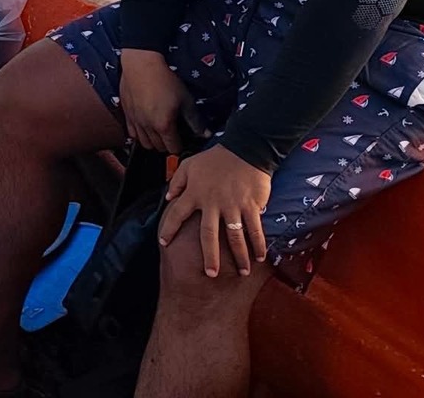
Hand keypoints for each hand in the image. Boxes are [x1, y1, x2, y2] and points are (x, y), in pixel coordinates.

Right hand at [118, 48, 204, 153]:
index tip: (183, 140)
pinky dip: (140, 135)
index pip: (173, 148)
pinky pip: (132, 133)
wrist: (141, 64)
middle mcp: (148, 128)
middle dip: (167, 145)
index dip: (180, 146)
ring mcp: (135, 122)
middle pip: (158, 148)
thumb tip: (206, 135)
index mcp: (164, 126)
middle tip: (173, 135)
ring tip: (159, 132)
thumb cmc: (166, 80)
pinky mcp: (126, 114)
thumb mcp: (185, 100)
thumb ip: (195, 121)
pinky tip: (146, 126)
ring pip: (144, 143)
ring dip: (153, 142)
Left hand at [160, 144, 272, 277]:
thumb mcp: (189, 165)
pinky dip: (258, 244)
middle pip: (208, 235)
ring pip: (234, 237)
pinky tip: (260, 258)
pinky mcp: (250, 206)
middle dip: (209, 256)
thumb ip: (177, 182)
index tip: (164, 242)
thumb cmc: (215, 158)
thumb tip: (168, 198)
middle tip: (210, 274)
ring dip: (239, 256)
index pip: (177, 213)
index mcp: (195, 193)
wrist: (245, 149)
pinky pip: (255, 229)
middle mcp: (212, 203)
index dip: (169, 228)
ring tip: (241, 272)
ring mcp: (233, 206)